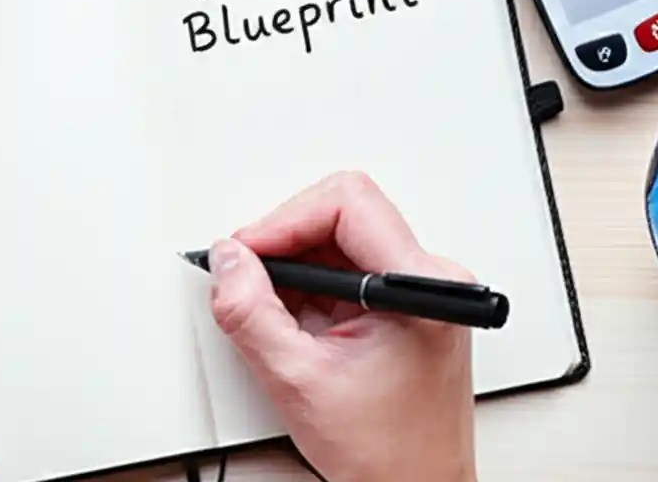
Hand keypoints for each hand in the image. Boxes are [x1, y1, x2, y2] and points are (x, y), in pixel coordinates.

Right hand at [209, 172, 477, 481]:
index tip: (247, 251)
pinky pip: (347, 267)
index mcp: (419, 286)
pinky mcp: (403, 303)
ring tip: (270, 308)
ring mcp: (417, 289)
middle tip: (246, 274)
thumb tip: (228, 261)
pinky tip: (293, 319)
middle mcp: (428, 277)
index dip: (284, 219)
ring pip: (340, 237)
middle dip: (284, 239)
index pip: (348, 203)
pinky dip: (308, 285)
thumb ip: (251, 313)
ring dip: (294, 264)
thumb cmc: (385, 454)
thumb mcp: (297, 381)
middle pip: (343, 213)